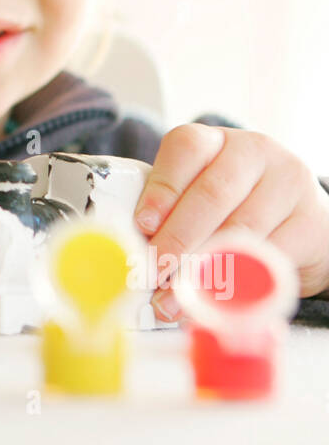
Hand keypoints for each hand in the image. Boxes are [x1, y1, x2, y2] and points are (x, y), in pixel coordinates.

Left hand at [132, 124, 328, 322]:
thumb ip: (170, 214)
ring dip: (203, 271)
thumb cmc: (235, 209)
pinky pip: (270, 259)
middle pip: (212, 194)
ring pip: (241, 231)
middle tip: (153, 272)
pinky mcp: (310, 223)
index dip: (161, 189)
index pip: (185, 148)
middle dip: (177, 239)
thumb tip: (134, 253)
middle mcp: (254, 152)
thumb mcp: (200, 197)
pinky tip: (216, 303)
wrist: (299, 223)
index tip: (142, 226)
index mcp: (216, 141)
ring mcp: (288, 184)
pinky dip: (238, 286)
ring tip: (174, 299)